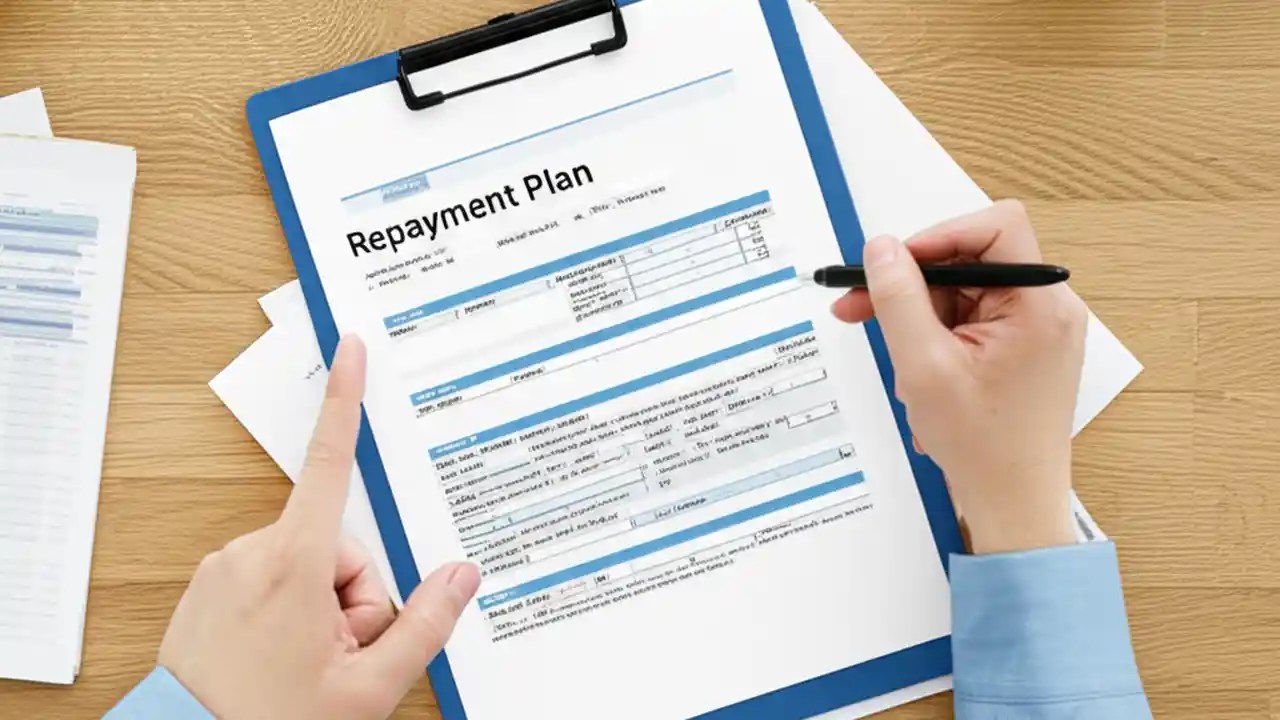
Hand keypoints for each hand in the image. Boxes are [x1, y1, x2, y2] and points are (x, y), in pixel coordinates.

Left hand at [158, 336, 480, 718]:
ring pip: (305, 565)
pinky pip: (269, 577)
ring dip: (322, 607)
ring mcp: (224, 568)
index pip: (330, 463)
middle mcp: (252, 550)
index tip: (350, 350)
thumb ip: (426, 624)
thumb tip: (463, 574)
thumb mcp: (369, 687)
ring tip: (306, 662)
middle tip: (340, 653)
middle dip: (353, 596)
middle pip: (338, 545)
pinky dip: (288, 609)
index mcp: (292, 562)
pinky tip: (280, 654)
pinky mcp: (208, 585)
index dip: (346, 401)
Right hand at [832, 201, 1085, 554]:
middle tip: (859, 307)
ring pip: (965, 293)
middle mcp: (1049, 308)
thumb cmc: (982, 447)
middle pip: (972, 260)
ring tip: (904, 369)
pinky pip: (972, 320)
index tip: (893, 264)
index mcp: (1041, 305)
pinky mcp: (1025, 348)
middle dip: (913, 286)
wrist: (1013, 505)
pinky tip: (923, 377)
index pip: (995, 227)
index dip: (938, 236)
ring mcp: (1039, 330)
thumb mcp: (923, 366)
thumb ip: (898, 299)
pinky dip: (937, 340)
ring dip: (922, 321)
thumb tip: (881, 248)